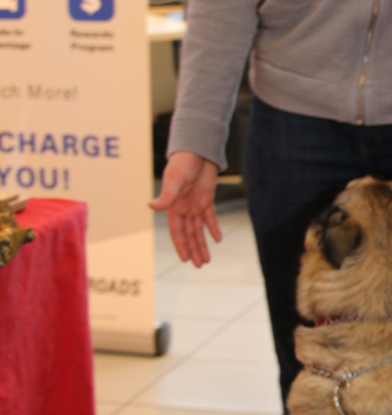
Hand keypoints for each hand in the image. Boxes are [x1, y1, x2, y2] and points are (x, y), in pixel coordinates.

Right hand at [150, 150, 220, 266]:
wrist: (197, 149)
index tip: (186, 260)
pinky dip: (213, 228)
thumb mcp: (175, 179)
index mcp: (174, 206)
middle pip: (190, 233)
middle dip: (194, 249)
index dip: (182, 245)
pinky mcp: (207, 198)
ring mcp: (195, 204)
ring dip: (203, 243)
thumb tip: (151, 206)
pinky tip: (217, 239)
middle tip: (200, 265)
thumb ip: (166, 195)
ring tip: (207, 259)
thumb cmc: (183, 162)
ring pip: (199, 229)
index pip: (177, 231)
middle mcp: (184, 208)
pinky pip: (210, 216)